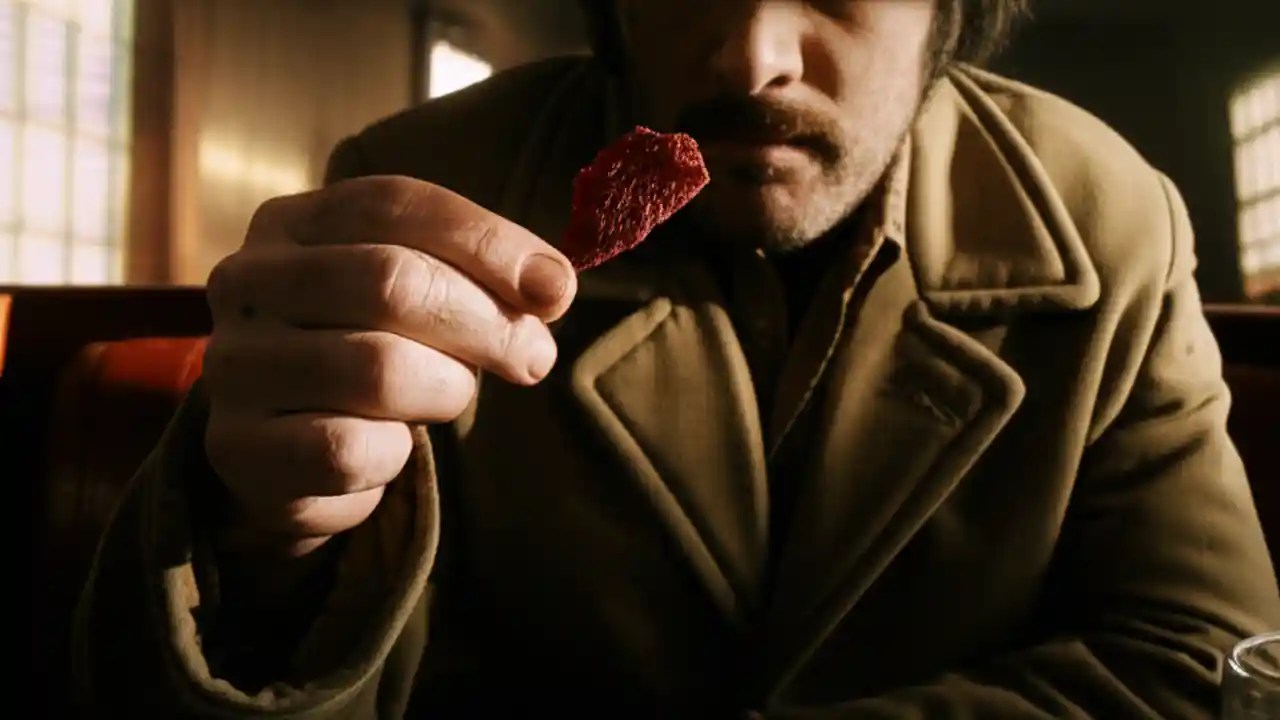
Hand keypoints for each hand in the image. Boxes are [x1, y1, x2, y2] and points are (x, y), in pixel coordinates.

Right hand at [202, 175, 576, 557]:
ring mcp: (235, 366)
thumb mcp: (414, 294)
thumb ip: (478, 275)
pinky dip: (394, 457)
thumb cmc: (365, 349)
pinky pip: (349, 451)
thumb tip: (551, 285)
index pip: (395, 204)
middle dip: (486, 323)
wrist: (278, 453)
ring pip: (378, 371)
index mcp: (290, 223)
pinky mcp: (239, 450)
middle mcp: (247, 283)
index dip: (488, 242)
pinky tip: (391, 448)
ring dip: (445, 391)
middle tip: (533, 357)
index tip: (555, 291)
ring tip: (449, 397)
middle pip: (390, 282)